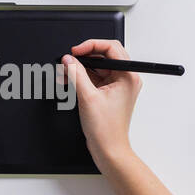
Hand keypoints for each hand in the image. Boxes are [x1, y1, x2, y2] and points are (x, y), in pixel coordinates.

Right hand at [63, 38, 140, 168]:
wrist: (108, 149)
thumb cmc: (107, 129)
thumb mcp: (87, 97)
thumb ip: (76, 74)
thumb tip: (68, 60)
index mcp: (128, 76)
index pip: (111, 47)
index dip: (91, 45)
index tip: (75, 51)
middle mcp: (126, 79)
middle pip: (104, 55)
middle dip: (84, 57)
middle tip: (69, 61)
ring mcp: (118, 86)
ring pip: (97, 67)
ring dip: (81, 68)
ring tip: (66, 73)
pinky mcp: (109, 92)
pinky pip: (95, 78)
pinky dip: (82, 78)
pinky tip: (70, 80)